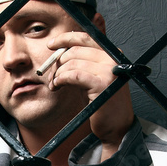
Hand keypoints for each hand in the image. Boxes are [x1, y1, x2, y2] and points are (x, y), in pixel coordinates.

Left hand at [46, 31, 133, 155]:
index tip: (51, 44)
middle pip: (76, 50)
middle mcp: (113, 59)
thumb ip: (80, 63)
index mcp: (112, 54)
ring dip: (57, 73)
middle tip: (50, 74)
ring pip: (72, 63)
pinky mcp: (102, 84)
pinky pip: (74, 75)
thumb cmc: (102, 103)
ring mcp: (109, 71)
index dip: (66, 38)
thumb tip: (58, 53)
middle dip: (58, 61)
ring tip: (53, 84)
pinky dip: (61, 79)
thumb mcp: (91, 78)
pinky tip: (57, 86)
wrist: (116, 127)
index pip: (86, 38)